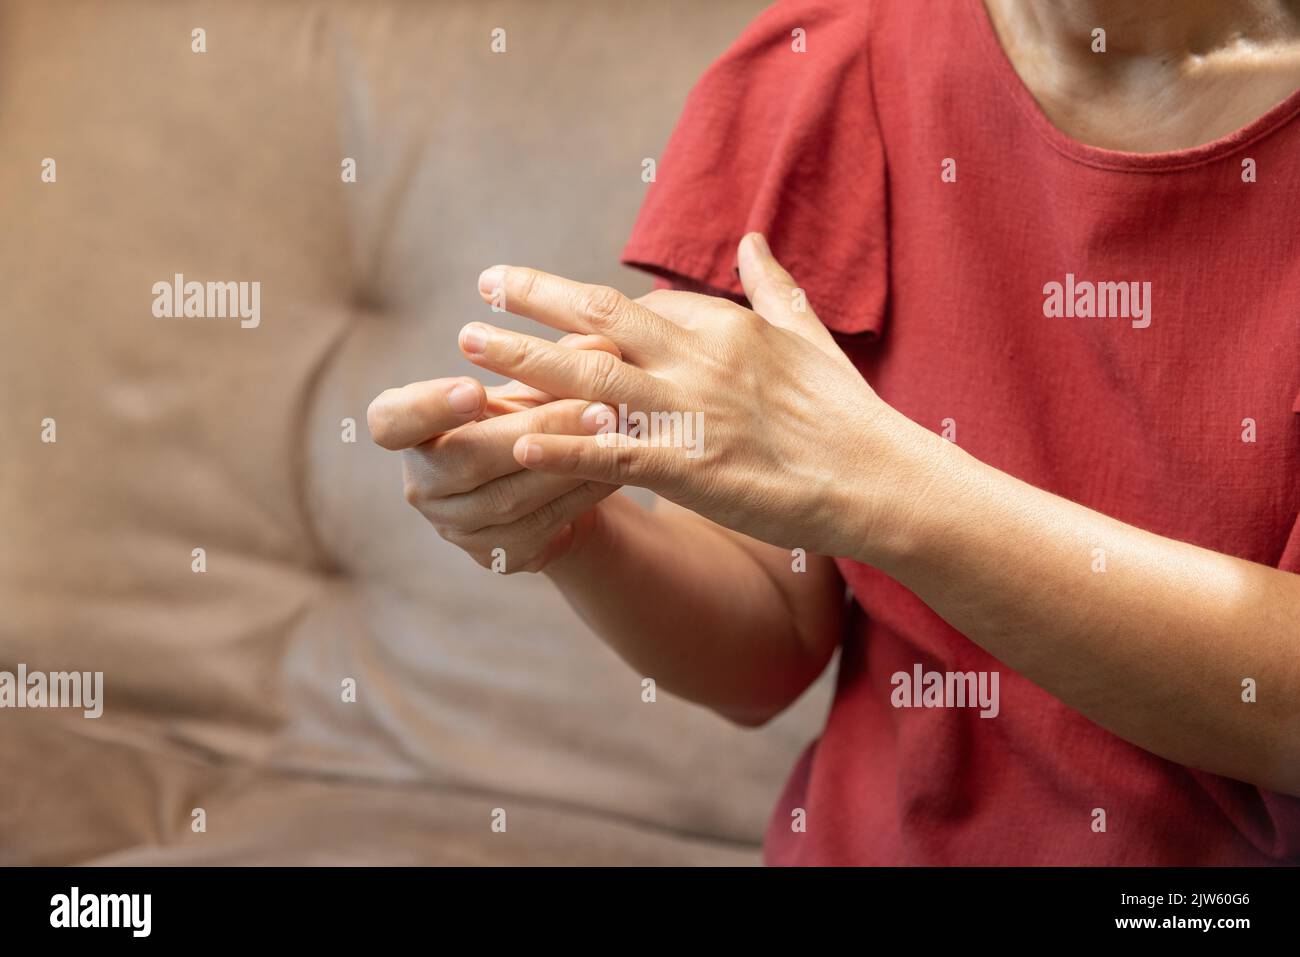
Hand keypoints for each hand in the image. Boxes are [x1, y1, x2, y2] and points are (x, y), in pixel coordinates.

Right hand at [367, 334, 622, 572]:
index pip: (390, 422)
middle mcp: (421, 485)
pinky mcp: (496, 556)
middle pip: (467, 459)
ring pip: (512, 496)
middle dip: (536, 429)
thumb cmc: (523, 418)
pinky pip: (543, 524)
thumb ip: (552, 363)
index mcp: (406, 430)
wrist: (542, 488)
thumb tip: (598, 342)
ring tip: (615, 429)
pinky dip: (582, 492)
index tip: (473, 389)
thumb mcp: (531, 386)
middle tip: (594, 406)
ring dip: (569, 461)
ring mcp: (456, 528)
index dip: (426, 408)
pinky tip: (618, 465)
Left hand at [458, 234, 919, 556]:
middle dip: (533, 300)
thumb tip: (750, 239)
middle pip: (598, 318)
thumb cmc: (844, 410)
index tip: (546, 307)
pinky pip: (609, 454)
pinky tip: (513, 444)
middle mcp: (698, 359)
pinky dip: (559, 448)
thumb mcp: (807, 332)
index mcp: (723, 326)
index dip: (587, 313)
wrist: (875, 479)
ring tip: (467, 342)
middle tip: (482, 287)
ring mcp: (690, 413)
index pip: (639, 309)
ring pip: (588, 379)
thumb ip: (771, 285)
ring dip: (522, 360)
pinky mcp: (689, 469)